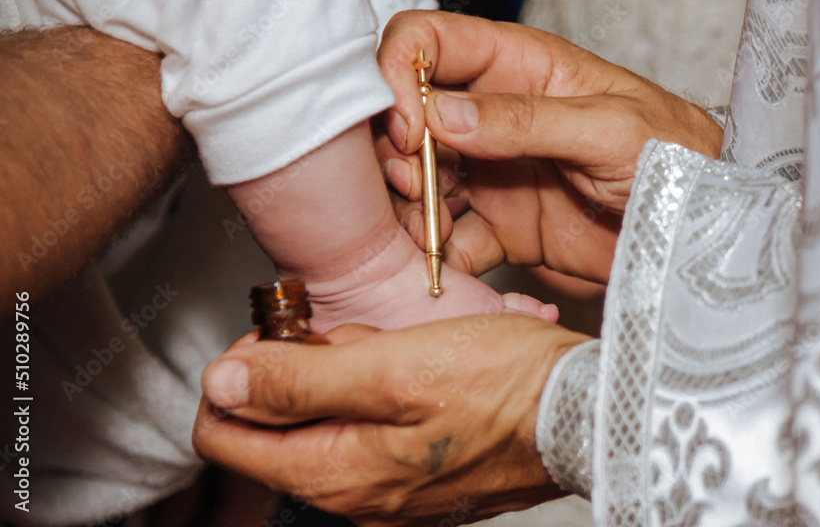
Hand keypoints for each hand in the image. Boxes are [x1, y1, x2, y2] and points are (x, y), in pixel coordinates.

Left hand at [192, 315, 590, 525]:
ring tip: (398, 347)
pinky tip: (419, 368)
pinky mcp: (422, 476)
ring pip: (328, 422)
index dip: (236, 375)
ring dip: (345, 374)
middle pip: (278, 427)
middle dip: (302, 369)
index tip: (275, 333)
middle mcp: (357, 496)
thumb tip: (220, 385)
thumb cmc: (504, 385)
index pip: (225, 437)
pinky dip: (379, 391)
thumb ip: (299, 380)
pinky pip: (371, 429)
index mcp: (336, 473)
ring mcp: (392, 490)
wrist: (587, 410)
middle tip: (354, 335)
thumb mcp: (391, 366)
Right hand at [376, 11, 722, 282]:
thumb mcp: (610, 127)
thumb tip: (441, 113)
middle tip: (416, 187)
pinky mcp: (501, 228)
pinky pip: (450, 240)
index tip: (405, 124)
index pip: (430, 41)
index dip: (399, 72)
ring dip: (410, 209)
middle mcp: (492, 117)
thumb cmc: (678, 156)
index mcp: (518, 67)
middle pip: (408, 116)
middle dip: (395, 151)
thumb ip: (526, 118)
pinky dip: (438, 257)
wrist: (703, 233)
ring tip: (433, 234)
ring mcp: (492, 174)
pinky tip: (449, 268)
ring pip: (417, 181)